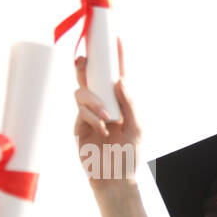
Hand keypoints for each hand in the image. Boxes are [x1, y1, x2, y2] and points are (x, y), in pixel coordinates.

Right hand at [74, 37, 140, 184]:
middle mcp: (104, 104)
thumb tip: (121, 81)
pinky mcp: (79, 124)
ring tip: (106, 118)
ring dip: (93, 102)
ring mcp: (89, 113)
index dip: (116, 57)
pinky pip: (80, 111)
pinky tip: (101, 129)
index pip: (117, 75)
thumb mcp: (137, 129)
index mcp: (121, 103)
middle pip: (92, 77)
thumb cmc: (129, 154)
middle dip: (88, 65)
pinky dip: (91, 116)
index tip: (116, 38)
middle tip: (86, 58)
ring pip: (82, 93)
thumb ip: (130, 105)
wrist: (113, 178)